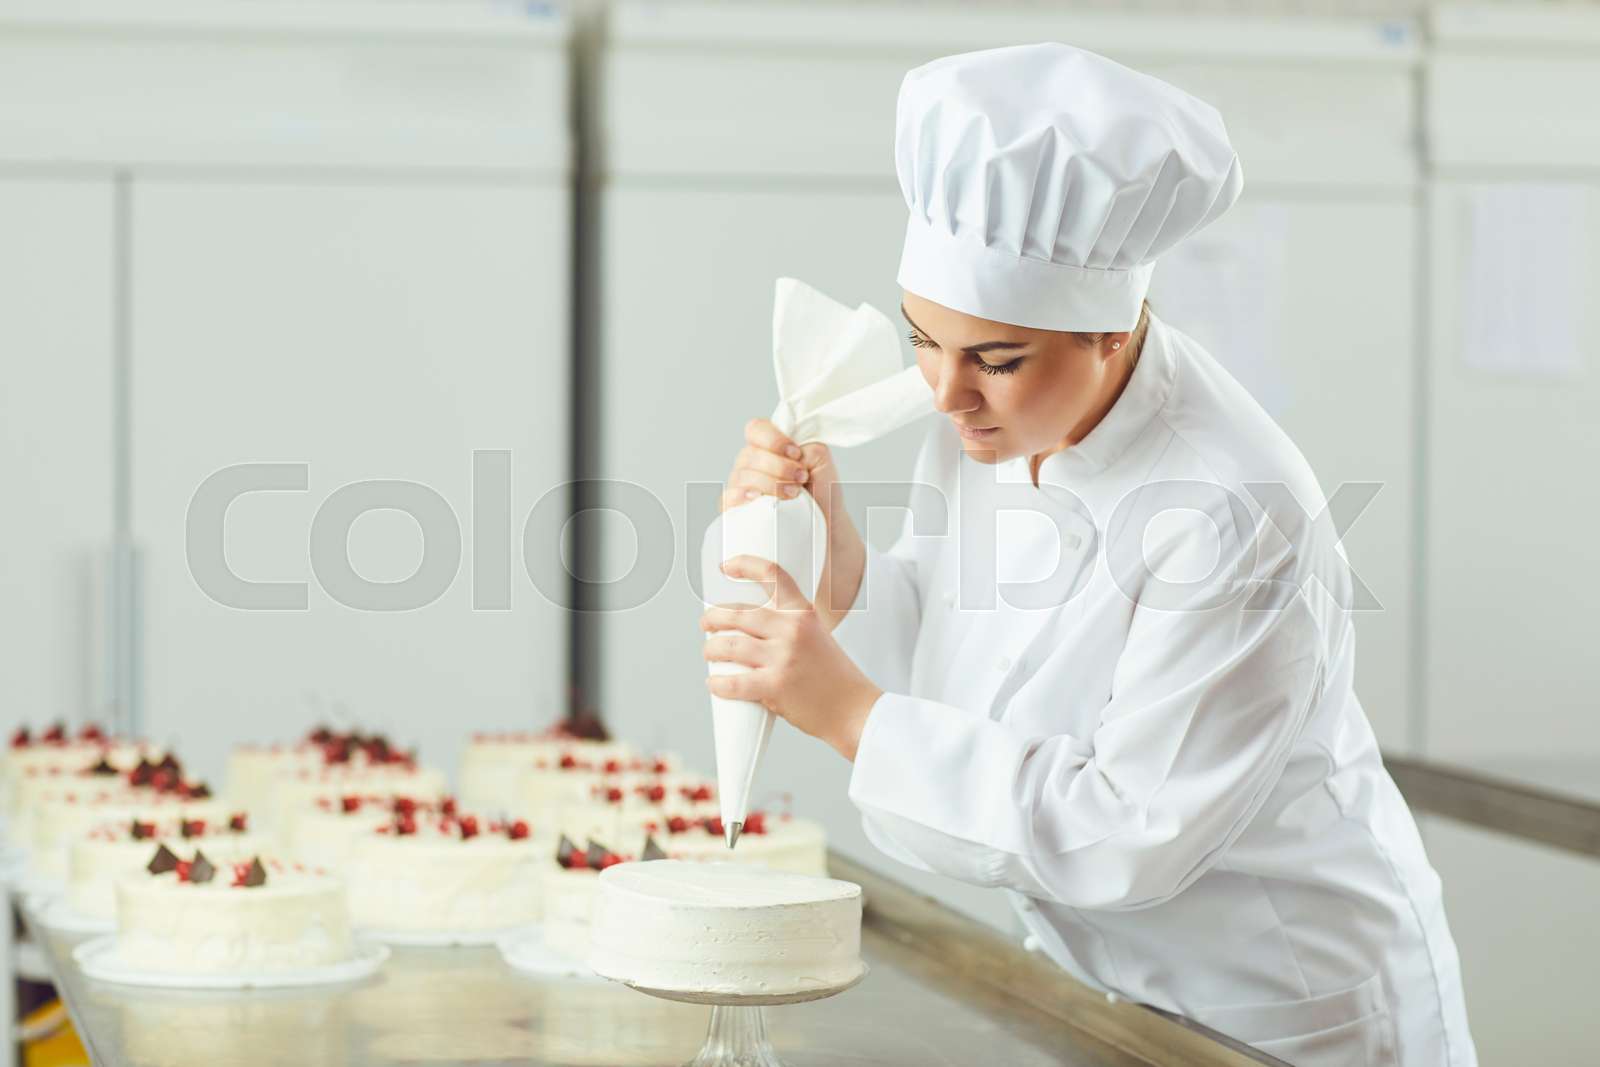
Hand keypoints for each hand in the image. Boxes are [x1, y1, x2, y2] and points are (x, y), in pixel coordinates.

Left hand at [701, 554, 880, 760]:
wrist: (854, 709)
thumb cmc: (834, 677)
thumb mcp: (817, 637)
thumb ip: (789, 627)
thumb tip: (750, 629)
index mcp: (803, 614)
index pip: (773, 575)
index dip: (745, 565)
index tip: (725, 566)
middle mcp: (792, 630)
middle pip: (739, 613)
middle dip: (713, 617)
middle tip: (706, 623)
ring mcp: (783, 658)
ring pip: (729, 645)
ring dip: (711, 649)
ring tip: (709, 653)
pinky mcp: (775, 686)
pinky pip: (734, 682)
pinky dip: (718, 684)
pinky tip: (714, 684)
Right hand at [722, 418, 865, 626]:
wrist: (828, 541)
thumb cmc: (824, 504)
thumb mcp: (826, 472)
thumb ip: (813, 452)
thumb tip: (796, 452)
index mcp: (770, 452)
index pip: (756, 430)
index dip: (772, 438)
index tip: (795, 454)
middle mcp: (751, 470)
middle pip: (748, 454)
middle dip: (776, 465)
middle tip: (800, 480)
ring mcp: (741, 493)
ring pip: (740, 476)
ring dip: (766, 481)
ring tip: (792, 495)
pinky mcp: (736, 517)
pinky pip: (726, 501)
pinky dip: (739, 497)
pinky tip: (756, 500)